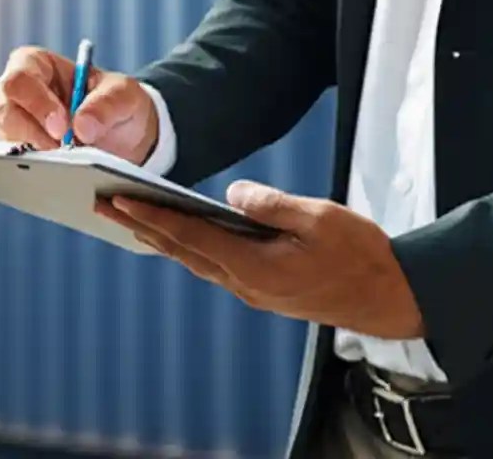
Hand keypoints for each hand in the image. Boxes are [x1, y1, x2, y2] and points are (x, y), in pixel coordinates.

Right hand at [0, 46, 159, 163]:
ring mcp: (14, 125)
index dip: (37, 103)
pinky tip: (58, 176)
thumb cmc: (116, 103)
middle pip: (5, 112)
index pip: (21, 79)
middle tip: (62, 151)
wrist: (122, 135)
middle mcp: (17, 94)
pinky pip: (16, 164)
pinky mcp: (19, 152)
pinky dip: (35, 171)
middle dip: (32, 134)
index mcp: (36, 64)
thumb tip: (81, 127)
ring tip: (65, 165)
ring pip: (7, 142)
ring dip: (36, 156)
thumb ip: (107, 104)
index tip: (61, 127)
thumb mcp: (124, 94)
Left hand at [95, 181, 423, 338]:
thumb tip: (231, 195)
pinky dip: (189, 248)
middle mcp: (245, 284)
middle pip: (181, 251)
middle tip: (102, 205)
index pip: (189, 236)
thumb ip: (270, 204)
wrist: (390, 296)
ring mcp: (253, 291)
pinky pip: (214, 265)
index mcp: (255, 267)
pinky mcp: (262, 290)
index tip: (118, 200)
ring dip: (160, 238)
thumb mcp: (317, 217)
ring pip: (195, 260)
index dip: (150, 216)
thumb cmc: (360, 254)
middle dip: (139, 226)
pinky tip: (177, 235)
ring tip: (128, 217)